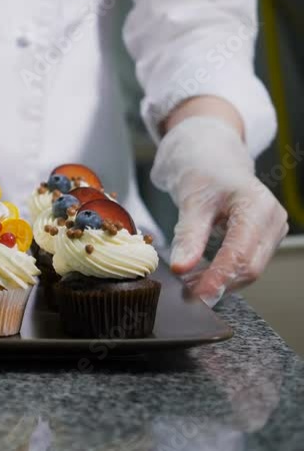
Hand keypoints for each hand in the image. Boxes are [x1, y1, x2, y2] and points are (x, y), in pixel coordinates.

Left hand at [151, 116, 288, 305]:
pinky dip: (222, 271)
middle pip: (249, 267)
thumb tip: (180, 268)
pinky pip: (245, 262)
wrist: (210, 156)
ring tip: (188, 284)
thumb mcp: (191, 201)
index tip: (197, 296)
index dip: (218, 278)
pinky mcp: (263, 237)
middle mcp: (272, 220)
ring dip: (219, 280)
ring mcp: (271, 230)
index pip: (241, 255)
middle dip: (218, 283)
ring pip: (248, 269)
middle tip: (186, 294)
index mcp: (258, 207)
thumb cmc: (202, 171)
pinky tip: (199, 274)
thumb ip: (188, 235)